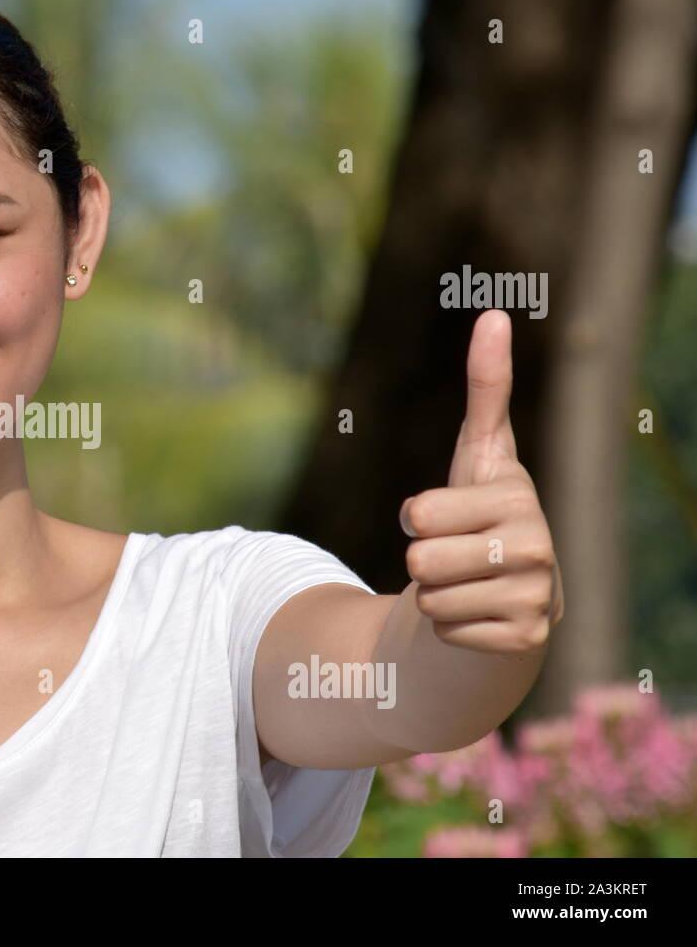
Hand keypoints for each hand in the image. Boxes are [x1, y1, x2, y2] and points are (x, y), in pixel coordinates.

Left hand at [399, 310, 563, 653]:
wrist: (511, 591)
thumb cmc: (483, 512)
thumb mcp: (479, 453)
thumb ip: (485, 387)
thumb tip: (493, 312)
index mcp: (517, 497)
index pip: (417, 515)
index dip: (415, 517)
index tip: (444, 516)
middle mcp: (535, 548)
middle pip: (420, 561)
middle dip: (423, 560)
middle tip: (455, 556)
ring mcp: (534, 598)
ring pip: (429, 601)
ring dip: (435, 596)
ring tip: (467, 583)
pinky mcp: (524, 639)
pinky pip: (444, 633)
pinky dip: (451, 627)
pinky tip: (479, 613)